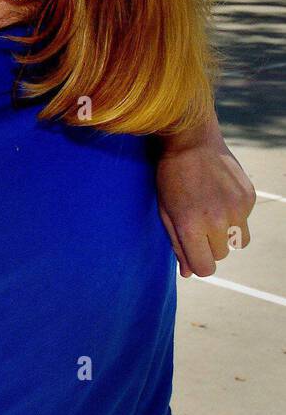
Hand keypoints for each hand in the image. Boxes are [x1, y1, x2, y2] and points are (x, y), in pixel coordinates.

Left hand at [157, 130, 254, 276]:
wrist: (190, 141)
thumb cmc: (171, 177)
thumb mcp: (165, 211)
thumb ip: (177, 244)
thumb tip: (188, 273)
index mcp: (191, 226)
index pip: (205, 269)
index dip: (198, 264)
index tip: (192, 253)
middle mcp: (218, 221)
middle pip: (220, 256)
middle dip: (208, 246)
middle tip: (196, 224)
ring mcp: (237, 209)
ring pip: (237, 241)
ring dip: (224, 234)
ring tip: (209, 211)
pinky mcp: (249, 197)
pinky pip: (245, 219)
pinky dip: (234, 214)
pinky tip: (218, 195)